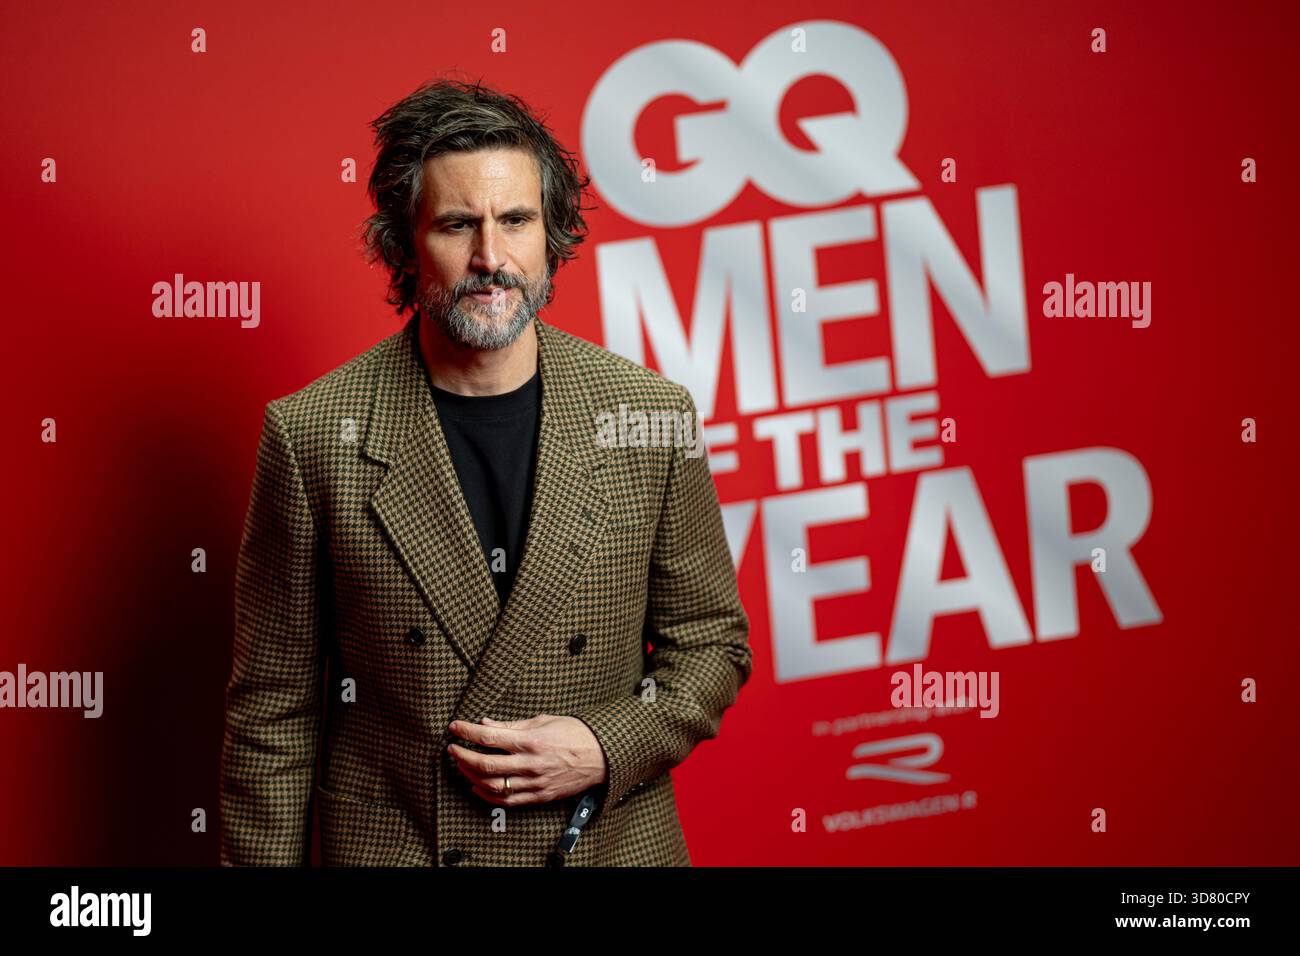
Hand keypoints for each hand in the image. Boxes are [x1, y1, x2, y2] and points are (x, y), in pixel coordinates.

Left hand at [446, 714, 607, 805]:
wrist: (601, 756)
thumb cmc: (575, 734)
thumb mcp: (544, 720)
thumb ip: (512, 725)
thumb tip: (486, 723)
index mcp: (531, 741)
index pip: (489, 738)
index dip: (467, 732)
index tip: (455, 728)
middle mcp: (530, 764)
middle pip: (485, 764)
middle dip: (462, 756)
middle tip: (452, 748)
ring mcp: (534, 783)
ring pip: (493, 785)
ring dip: (472, 776)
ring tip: (463, 766)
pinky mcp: (539, 796)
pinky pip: (507, 801)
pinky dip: (487, 796)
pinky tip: (477, 787)